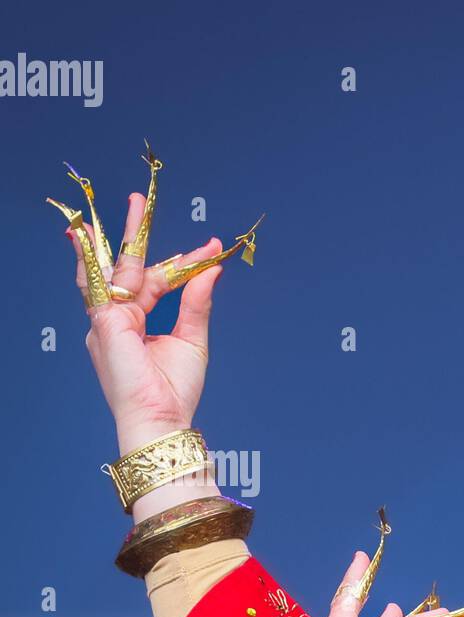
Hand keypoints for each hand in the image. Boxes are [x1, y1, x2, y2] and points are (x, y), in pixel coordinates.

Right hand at [63, 191, 227, 449]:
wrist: (161, 417)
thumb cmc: (174, 389)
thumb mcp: (192, 338)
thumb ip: (197, 302)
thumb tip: (212, 269)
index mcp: (134, 325)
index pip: (157, 283)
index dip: (181, 264)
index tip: (208, 248)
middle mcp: (117, 319)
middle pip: (126, 267)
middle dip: (133, 233)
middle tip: (138, 199)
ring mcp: (108, 320)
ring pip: (111, 267)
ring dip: (118, 234)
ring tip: (130, 204)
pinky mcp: (104, 323)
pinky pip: (100, 282)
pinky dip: (98, 257)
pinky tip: (97, 235)